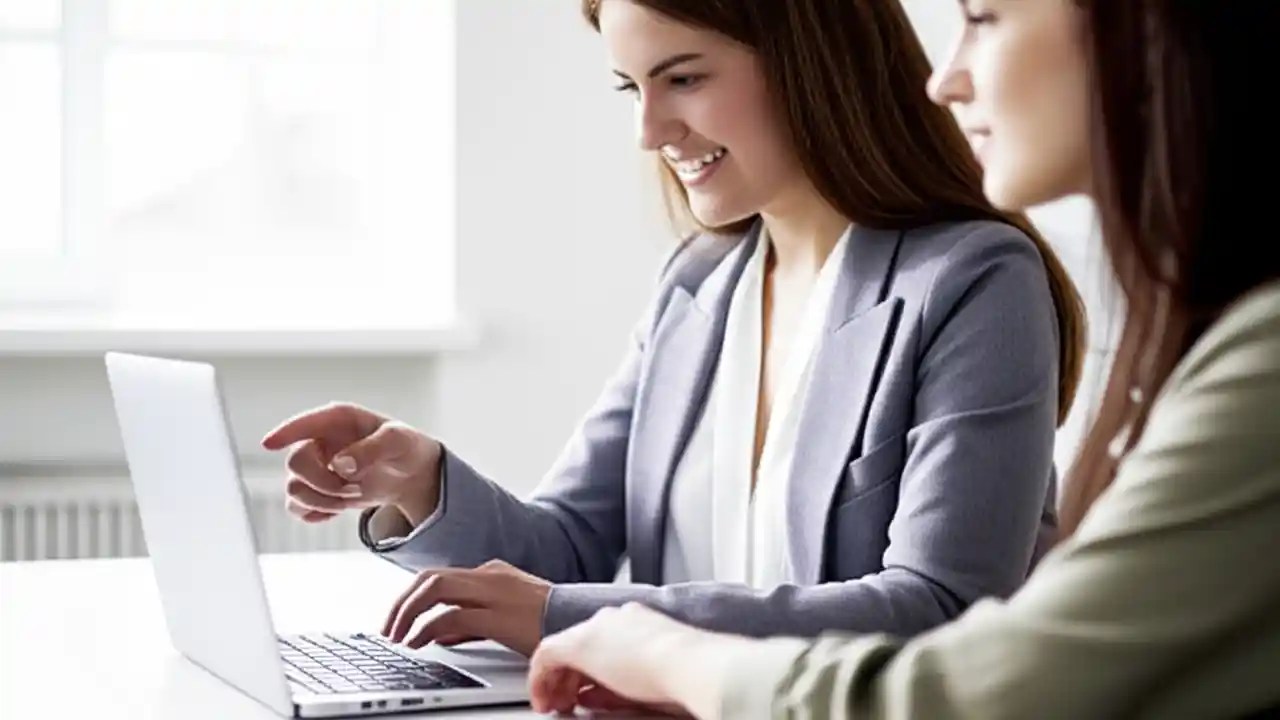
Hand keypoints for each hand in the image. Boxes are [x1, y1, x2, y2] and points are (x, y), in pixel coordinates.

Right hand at [261, 402, 442, 525]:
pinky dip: (316, 513)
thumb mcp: (398, 441)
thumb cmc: (405, 448)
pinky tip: (338, 510)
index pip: (304, 423)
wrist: (411, 475)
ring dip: (323, 501)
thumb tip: (340, 464)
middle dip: (323, 483)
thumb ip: (371, 449)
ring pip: (294, 489)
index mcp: (338, 420)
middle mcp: (320, 441)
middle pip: (296, 463)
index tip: (268, 444)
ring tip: (352, 498)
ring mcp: (315, 467)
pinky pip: (297, 508)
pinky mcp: (316, 491)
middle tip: (355, 489)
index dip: (286, 432)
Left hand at [382, 560, 550, 656]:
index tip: (400, 619)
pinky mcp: (498, 615)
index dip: (413, 598)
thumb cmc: (550, 623)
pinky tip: (419, 644)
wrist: (584, 623)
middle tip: (388, 627)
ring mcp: (494, 592)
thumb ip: (472, 622)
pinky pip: (450, 616)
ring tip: (397, 636)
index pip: (441, 577)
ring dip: (407, 612)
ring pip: (434, 588)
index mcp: (492, 573)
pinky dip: (427, 629)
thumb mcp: (506, 618)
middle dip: (402, 602)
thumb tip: (438, 633)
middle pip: (430, 577)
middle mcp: (489, 576)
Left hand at [529, 603, 748, 718]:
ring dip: (555, 678)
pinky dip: (540, 679)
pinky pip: (546, 656)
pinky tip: (543, 701)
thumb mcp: (654, 684)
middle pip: (582, 643)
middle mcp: (617, 620)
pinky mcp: (581, 643)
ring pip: (563, 648)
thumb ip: (625, 688)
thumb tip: (597, 697)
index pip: (606, 644)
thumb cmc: (688, 677)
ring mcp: (599, 628)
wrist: (692, 665)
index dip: (592, 672)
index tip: (590, 694)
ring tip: (552, 704)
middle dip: (571, 675)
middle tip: (565, 701)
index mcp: (641, 625)